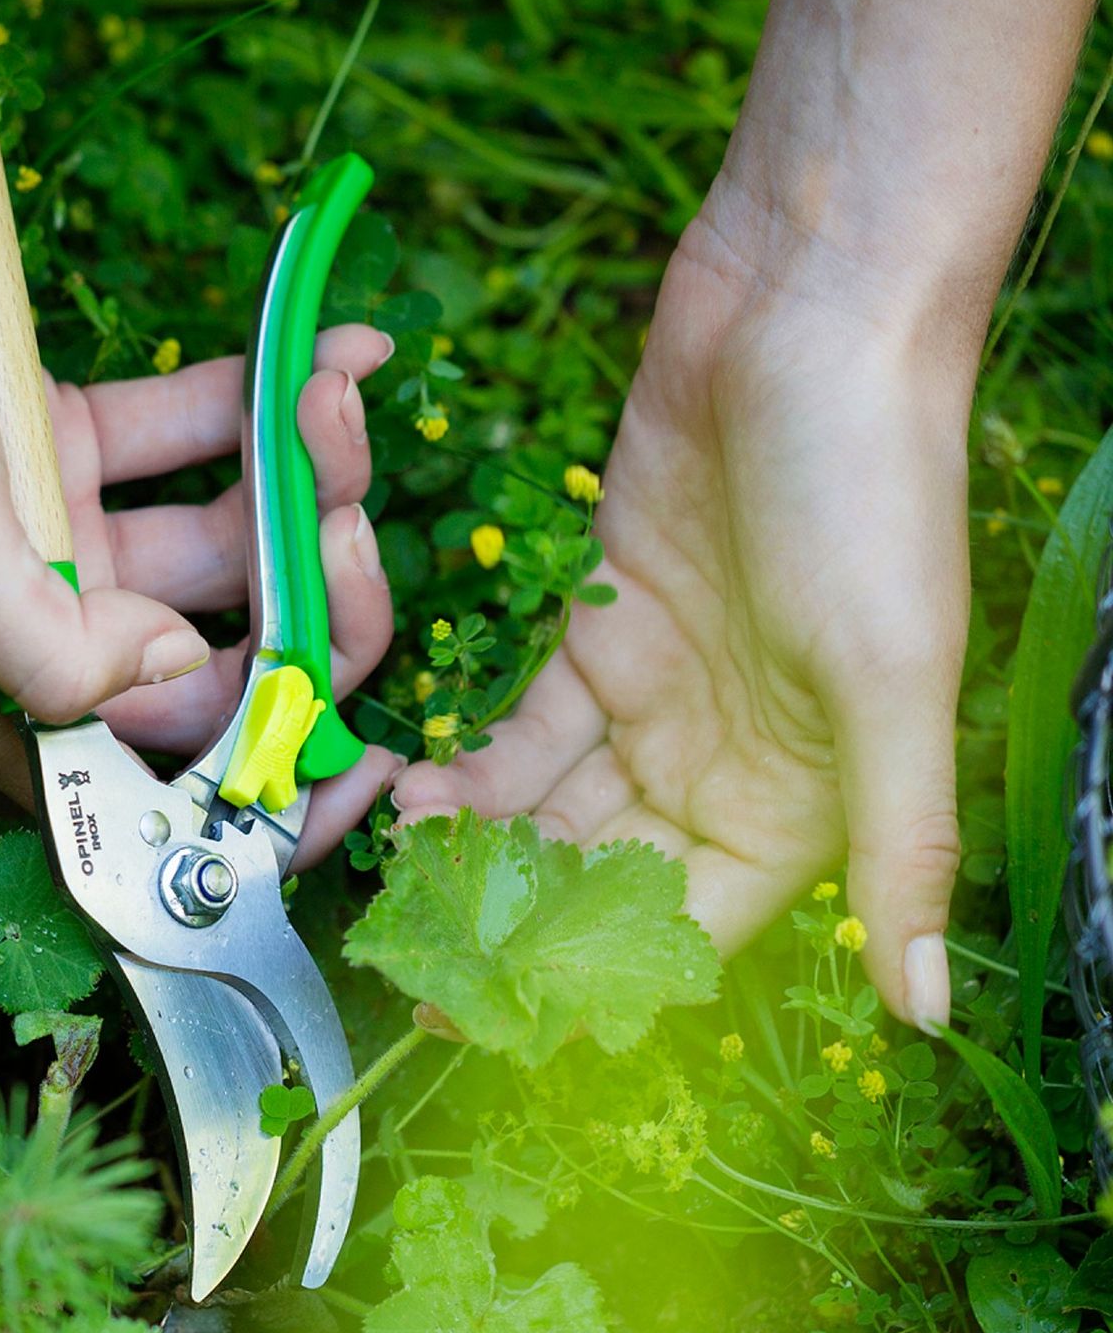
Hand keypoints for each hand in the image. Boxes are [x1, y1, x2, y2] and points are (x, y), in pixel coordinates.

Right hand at [0, 134, 398, 864]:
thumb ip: (54, 650)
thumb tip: (175, 669)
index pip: (155, 782)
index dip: (266, 786)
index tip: (366, 763)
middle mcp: (37, 631)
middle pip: (218, 658)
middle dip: (306, 598)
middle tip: (349, 520)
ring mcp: (62, 536)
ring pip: (223, 541)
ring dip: (301, 479)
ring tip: (334, 395)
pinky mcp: (70, 444)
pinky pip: (193, 438)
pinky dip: (263, 398)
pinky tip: (333, 345)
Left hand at [391, 201, 971, 1026]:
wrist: (807, 313)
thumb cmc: (874, 493)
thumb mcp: (894, 684)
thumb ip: (903, 851)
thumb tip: (926, 1013)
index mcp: (798, 803)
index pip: (684, 929)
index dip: (596, 984)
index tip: (501, 1018)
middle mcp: (723, 766)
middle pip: (600, 881)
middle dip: (513, 922)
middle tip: (422, 957)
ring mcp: (655, 699)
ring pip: (549, 811)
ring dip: (479, 849)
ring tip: (406, 866)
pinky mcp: (596, 631)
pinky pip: (523, 729)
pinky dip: (471, 765)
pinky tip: (417, 788)